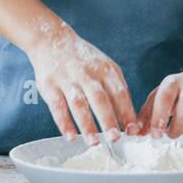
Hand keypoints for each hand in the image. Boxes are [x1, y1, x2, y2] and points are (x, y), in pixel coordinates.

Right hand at [27, 26, 137, 144]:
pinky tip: (70, 137)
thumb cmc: (84, 60)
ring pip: (78, 104)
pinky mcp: (49, 86)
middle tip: (115, 139)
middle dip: (108, 120)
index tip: (133, 130)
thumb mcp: (105, 66)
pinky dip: (64, 123)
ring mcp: (67, 79)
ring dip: (86, 125)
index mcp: (105, 69)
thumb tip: (130, 117)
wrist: (52, 40)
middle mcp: (87, 74)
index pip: (119, 92)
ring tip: (94, 142)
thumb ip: (117, 89)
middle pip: (99, 99)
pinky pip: (57, 106)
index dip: (126, 112)